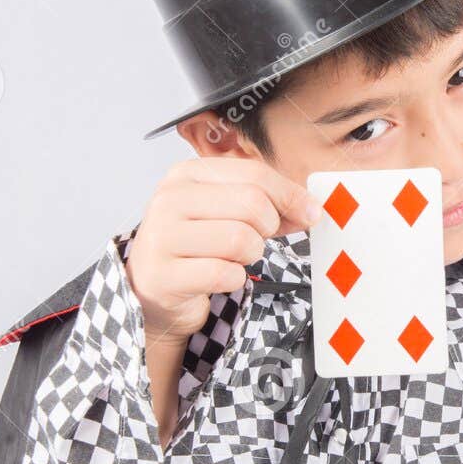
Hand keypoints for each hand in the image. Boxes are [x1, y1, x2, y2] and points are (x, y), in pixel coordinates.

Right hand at [124, 157, 319, 349]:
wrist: (152, 289)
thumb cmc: (196, 247)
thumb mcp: (226, 212)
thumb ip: (268, 203)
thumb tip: (311, 209)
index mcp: (187, 174)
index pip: (254, 173)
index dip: (291, 195)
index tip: (310, 213)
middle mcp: (169, 199)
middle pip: (252, 204)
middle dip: (268, 228)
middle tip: (257, 240)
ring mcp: (161, 237)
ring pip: (241, 240)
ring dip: (250, 256)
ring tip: (232, 258)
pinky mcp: (163, 275)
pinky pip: (224, 274)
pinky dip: (233, 280)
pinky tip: (218, 277)